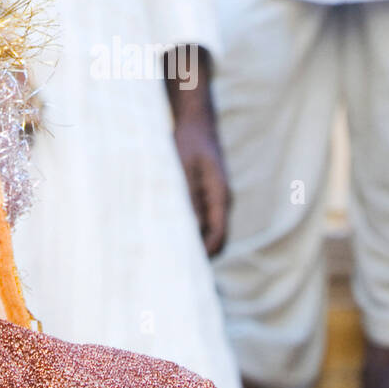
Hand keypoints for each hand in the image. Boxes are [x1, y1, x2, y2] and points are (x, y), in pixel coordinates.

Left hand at [172, 114, 229, 256]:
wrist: (196, 123)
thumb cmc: (189, 142)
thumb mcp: (184, 167)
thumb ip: (188, 195)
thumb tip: (189, 227)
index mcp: (220, 195)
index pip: (218, 234)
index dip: (205, 252)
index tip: (185, 263)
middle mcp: (220, 201)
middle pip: (215, 237)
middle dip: (199, 251)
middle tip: (172, 263)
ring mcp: (213, 199)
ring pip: (207, 229)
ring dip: (193, 240)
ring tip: (168, 250)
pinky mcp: (203, 195)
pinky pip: (199, 218)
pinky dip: (188, 227)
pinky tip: (169, 229)